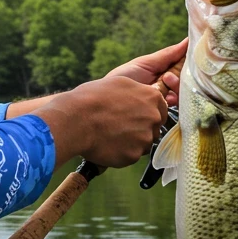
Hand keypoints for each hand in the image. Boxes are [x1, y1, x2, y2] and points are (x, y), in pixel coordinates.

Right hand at [32, 75, 168, 168]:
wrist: (76, 120)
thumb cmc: (93, 98)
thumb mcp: (120, 83)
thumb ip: (139, 91)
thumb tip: (146, 95)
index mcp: (152, 98)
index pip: (161, 109)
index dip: (147, 112)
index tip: (133, 115)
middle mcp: (153, 118)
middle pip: (154, 127)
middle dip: (141, 128)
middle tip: (119, 125)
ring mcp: (145, 138)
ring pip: (143, 143)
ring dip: (132, 141)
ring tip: (111, 134)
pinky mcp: (134, 155)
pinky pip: (131, 155)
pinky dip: (121, 152)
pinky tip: (107, 144)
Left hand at [106, 38, 187, 105]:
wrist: (109, 100)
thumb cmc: (123, 79)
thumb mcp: (146, 63)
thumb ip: (168, 54)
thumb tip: (187, 41)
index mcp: (163, 71)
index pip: (183, 65)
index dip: (189, 61)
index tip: (195, 56)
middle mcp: (167, 85)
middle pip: (187, 78)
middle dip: (181, 74)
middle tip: (168, 76)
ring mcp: (167, 98)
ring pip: (185, 91)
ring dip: (177, 86)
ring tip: (165, 83)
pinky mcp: (165, 111)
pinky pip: (180, 105)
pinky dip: (176, 99)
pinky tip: (168, 98)